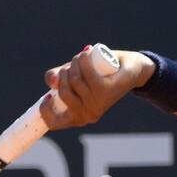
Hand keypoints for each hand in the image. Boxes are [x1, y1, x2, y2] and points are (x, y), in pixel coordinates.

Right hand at [39, 48, 155, 130]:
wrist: (132, 70)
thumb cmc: (100, 74)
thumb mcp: (73, 76)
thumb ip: (57, 78)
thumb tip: (51, 81)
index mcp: (78, 117)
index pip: (53, 122)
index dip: (45, 109)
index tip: (48, 95)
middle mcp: (88, 115)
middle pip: (62, 92)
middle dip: (63, 73)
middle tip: (74, 65)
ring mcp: (98, 103)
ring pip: (74, 79)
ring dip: (75, 62)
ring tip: (84, 57)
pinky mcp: (107, 90)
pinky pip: (87, 73)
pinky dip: (84, 59)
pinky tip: (87, 53)